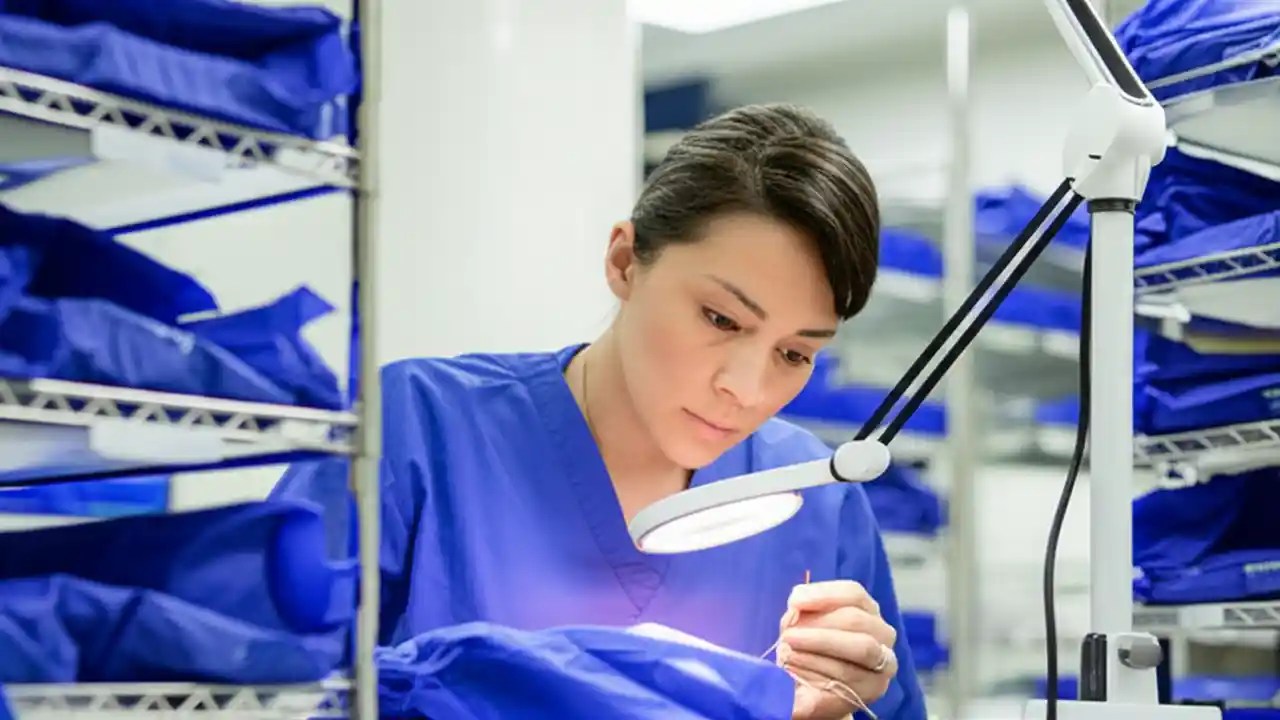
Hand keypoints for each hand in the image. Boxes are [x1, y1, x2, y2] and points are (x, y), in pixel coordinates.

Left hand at [778, 580, 897, 719]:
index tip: (794, 602)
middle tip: (787, 635)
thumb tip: (796, 605)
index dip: (823, 594)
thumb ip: (802, 613)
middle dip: (818, 626)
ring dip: (817, 649)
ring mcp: (883, 663)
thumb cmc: (810, 650)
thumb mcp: (803, 626)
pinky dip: (818, 671)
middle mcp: (883, 634)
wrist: (812, 693)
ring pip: (859, 648)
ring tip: (787, 653)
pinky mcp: (874, 690)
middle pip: (856, 620)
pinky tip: (796, 671)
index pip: (853, 593)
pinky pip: (849, 677)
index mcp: (866, 609)